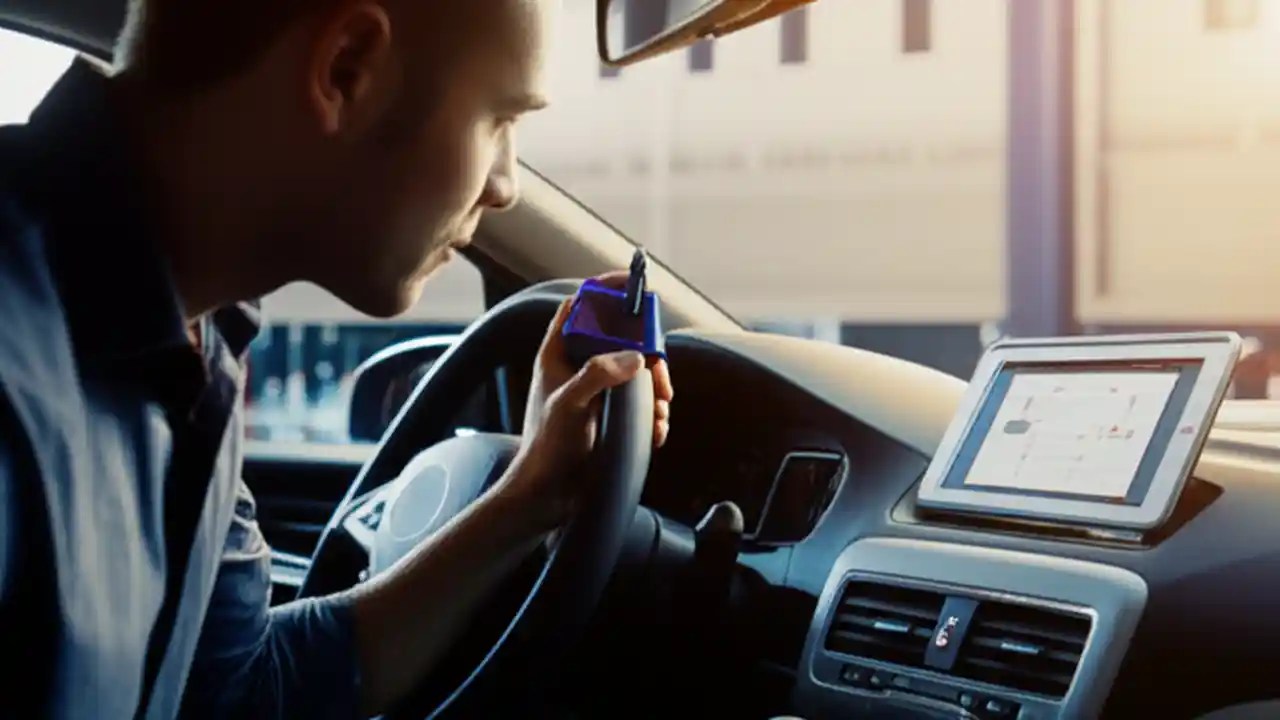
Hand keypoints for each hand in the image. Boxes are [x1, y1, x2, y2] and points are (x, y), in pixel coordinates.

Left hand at [497, 272, 674, 527]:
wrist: (548, 496)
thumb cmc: (546, 449)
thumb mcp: (569, 405)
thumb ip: (598, 374)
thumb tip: (636, 358)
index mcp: (558, 354)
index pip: (581, 306)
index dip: (605, 290)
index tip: (633, 285)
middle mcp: (578, 367)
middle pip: (622, 336)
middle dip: (648, 352)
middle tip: (660, 373)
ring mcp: (597, 390)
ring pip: (638, 369)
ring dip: (657, 387)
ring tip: (661, 411)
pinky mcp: (612, 415)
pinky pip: (643, 401)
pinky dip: (655, 413)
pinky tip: (656, 431)